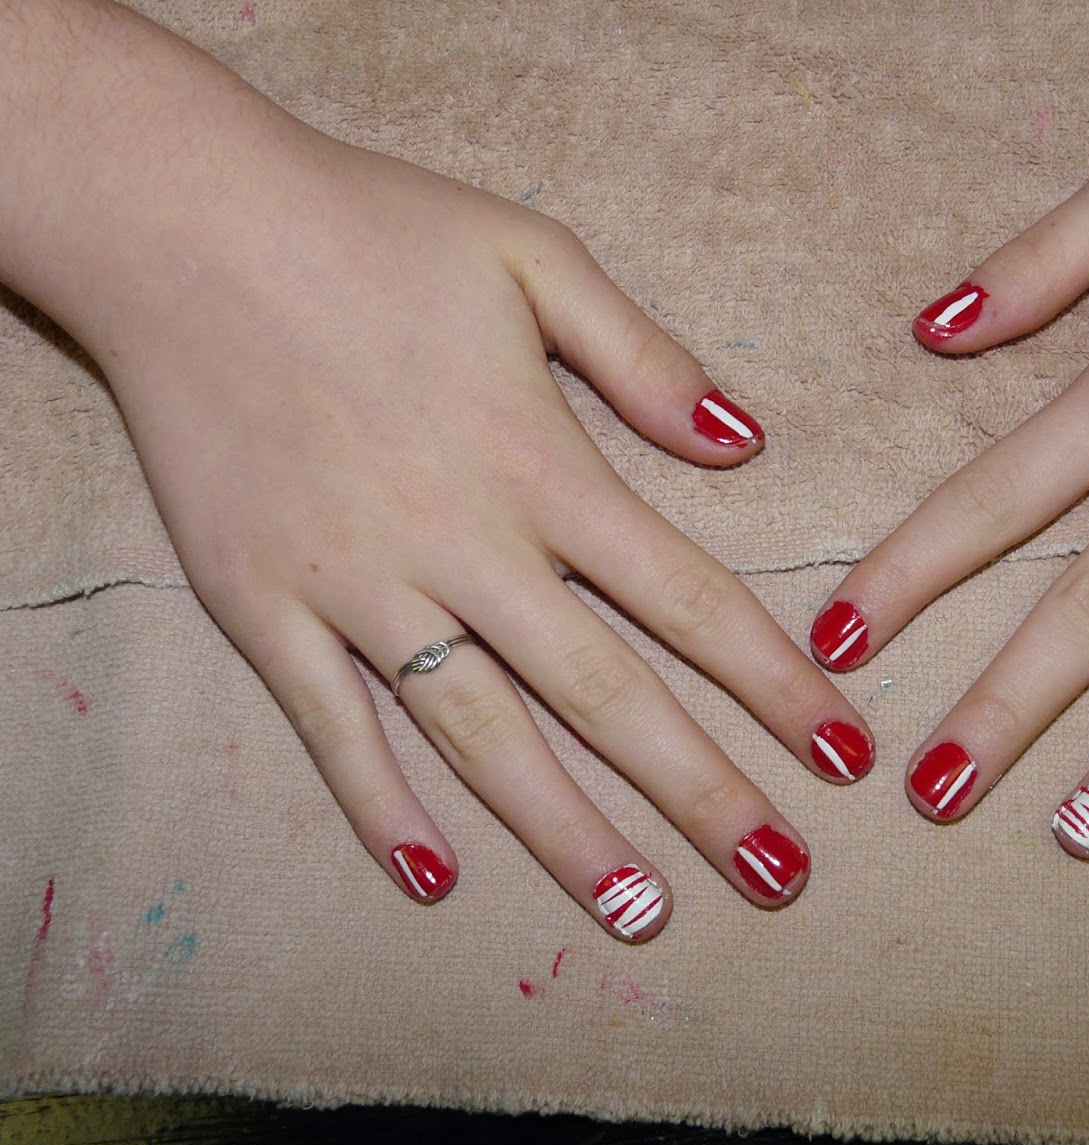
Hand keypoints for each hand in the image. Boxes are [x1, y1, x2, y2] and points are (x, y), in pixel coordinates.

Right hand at [2, 3, 874, 936]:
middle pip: (604, 694)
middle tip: (779, 876)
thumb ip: (646, 357)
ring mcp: (357, 584)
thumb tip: (749, 442)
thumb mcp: (531, 256)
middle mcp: (461, 542)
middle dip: (702, 791)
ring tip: (641, 913)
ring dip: (567, 832)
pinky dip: (378, 806)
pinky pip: (329, 726)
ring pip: (480, 734)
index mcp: (539, 462)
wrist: (180, 223)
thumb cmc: (368, 228)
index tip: (845, 752)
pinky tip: (433, 878)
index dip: (776, 683)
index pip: (687, 598)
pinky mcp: (260, 603)